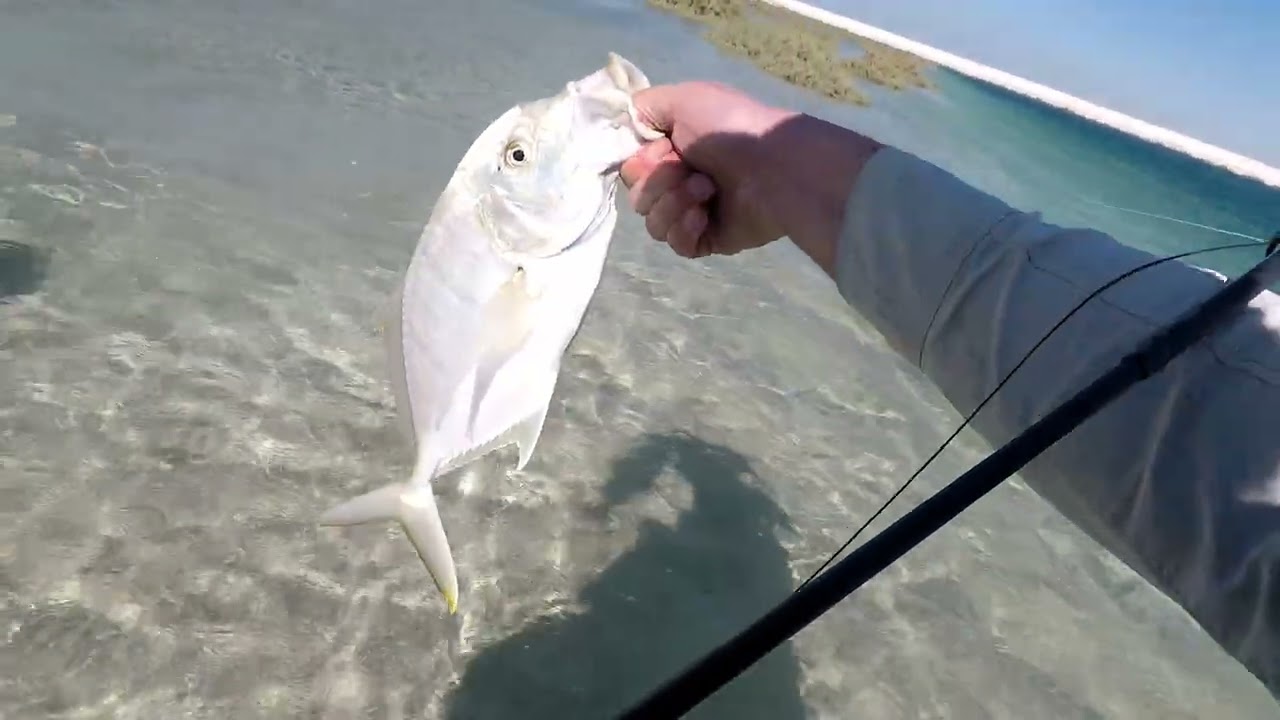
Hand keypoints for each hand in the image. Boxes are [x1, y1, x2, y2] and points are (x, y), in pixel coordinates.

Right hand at [620, 81, 794, 258]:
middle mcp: (681, 180)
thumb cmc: (730, 127)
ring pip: (653, 224)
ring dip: (673, 203)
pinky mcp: (708, 239)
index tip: (661, 151)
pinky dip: (684, 229)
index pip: (631, 168)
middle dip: (658, 183)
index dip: (639, 164)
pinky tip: (702, 216)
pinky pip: (677, 244)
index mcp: (674, 149)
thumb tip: (627, 124)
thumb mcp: (683, 98)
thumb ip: (644, 107)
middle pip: (638, 198)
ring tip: (706, 189)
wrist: (773, 165)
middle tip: (688, 170)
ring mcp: (695, 212)